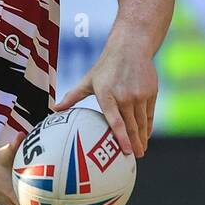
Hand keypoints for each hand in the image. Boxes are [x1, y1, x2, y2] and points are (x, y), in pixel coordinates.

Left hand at [55, 34, 156, 156]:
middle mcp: (125, 96)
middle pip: (131, 126)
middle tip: (136, 157)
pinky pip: (149, 114)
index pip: (115, 121)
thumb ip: (72, 96)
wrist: (131, 47)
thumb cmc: (106, 66)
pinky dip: (148, 126)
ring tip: (142, 150)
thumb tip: (54, 110)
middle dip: (135, 143)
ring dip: (143, 137)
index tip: (127, 151)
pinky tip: (146, 134)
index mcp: (107, 95)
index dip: (121, 138)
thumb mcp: (88, 80)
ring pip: (142, 122)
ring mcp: (140, 94)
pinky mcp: (151, 92)